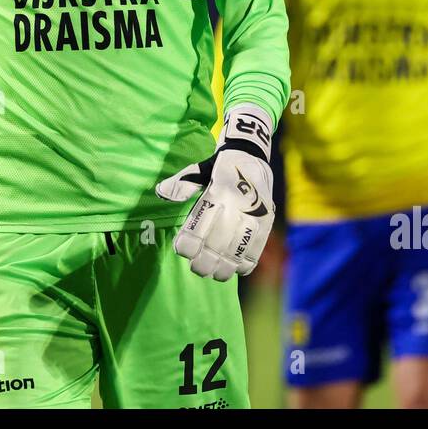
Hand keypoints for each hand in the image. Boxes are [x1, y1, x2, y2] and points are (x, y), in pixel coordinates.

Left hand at [155, 104, 275, 281]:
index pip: (201, 224)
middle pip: (219, 242)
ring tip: (216, 274)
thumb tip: (160, 192)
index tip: (182, 251)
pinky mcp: (267, 218)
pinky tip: (237, 270)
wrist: (251, 154)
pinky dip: (248, 261)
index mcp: (218, 190)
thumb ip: (181, 184)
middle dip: (206, 261)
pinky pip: (258, 245)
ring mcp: (255, 212)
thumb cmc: (219, 166)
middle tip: (197, 269)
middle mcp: (237, 203)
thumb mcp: (198, 168)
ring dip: (226, 266)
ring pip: (239, 248)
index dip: (190, 243)